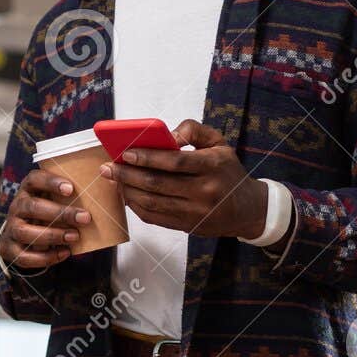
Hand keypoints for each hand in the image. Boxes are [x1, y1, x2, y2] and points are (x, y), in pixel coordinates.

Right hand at [0, 168, 90, 269]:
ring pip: (25, 232)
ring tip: (75, 236)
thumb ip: (68, 196)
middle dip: (60, 213)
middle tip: (85, 217)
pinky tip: (65, 253)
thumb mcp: (52, 199)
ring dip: (53, 235)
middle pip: (32, 207)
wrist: (20, 236)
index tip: (71, 189)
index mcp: (28, 190)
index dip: (50, 182)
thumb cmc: (46, 213)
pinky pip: (25, 256)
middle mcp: (16, 207)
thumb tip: (106, 186)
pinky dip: (46, 257)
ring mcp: (12, 229)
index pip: (34, 179)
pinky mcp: (11, 249)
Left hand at [100, 119, 270, 239]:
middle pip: (158, 184)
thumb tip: (169, 134)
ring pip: (153, 203)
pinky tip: (126, 195)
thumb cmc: (228, 171)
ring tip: (113, 180)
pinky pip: (155, 218)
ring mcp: (195, 212)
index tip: (126, 153)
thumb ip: (194, 130)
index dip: (148, 158)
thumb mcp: (219, 143)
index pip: (175, 162)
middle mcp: (204, 191)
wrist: (247, 209)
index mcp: (213, 166)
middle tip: (109, 167)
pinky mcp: (188, 226)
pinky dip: (137, 206)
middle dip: (128, 175)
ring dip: (127, 191)